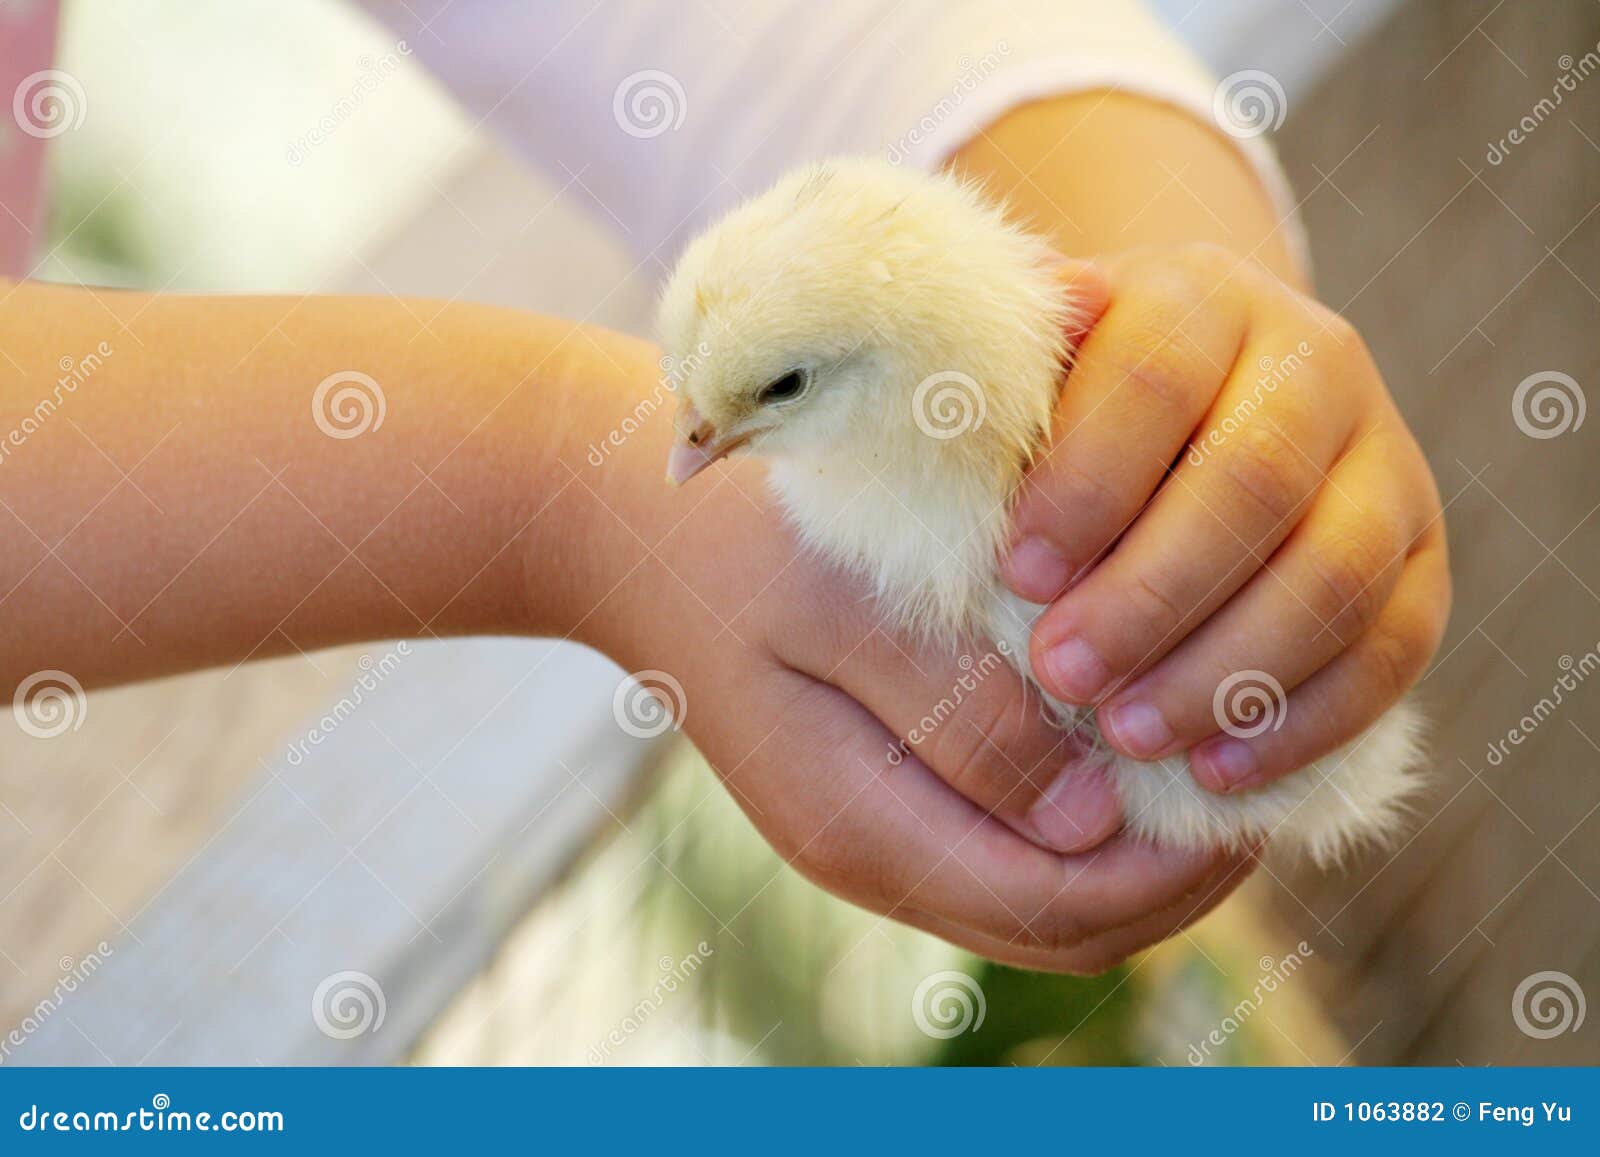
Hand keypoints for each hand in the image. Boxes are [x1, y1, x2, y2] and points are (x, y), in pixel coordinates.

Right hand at [576, 438, 1252, 973]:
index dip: (1175, 862)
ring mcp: (878, 836)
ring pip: (1050, 903)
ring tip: (1215, 761)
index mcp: (862, 825)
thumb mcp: (842, 608)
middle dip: (1183, 872)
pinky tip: (1130, 742)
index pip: (1061, 903)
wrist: (638, 535)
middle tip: (1261, 772)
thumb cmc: (740, 546)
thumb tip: (1091, 816)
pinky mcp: (883, 801)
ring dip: (1145, 853)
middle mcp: (878, 856)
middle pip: (1072, 926)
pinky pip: (1015, 850)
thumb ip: (959, 713)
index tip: (1252, 771)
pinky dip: (1092, 823)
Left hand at [1003, 244, 1449, 813]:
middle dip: (1150, 593)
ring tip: (1125, 735)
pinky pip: (1393, 650)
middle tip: (1061, 674)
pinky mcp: (1423, 561)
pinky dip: (1305, 721)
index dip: (1086, 482)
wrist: (1200, 412)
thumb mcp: (1032, 383)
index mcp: (1201, 301)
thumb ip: (1002, 395)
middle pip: (1254, 480)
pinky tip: (1216, 771)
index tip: (1016, 574)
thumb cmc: (1075, 414)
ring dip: (1226, 668)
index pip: (1154, 378)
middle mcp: (1314, 363)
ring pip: (1336, 572)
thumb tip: (954, 407)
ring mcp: (1384, 462)